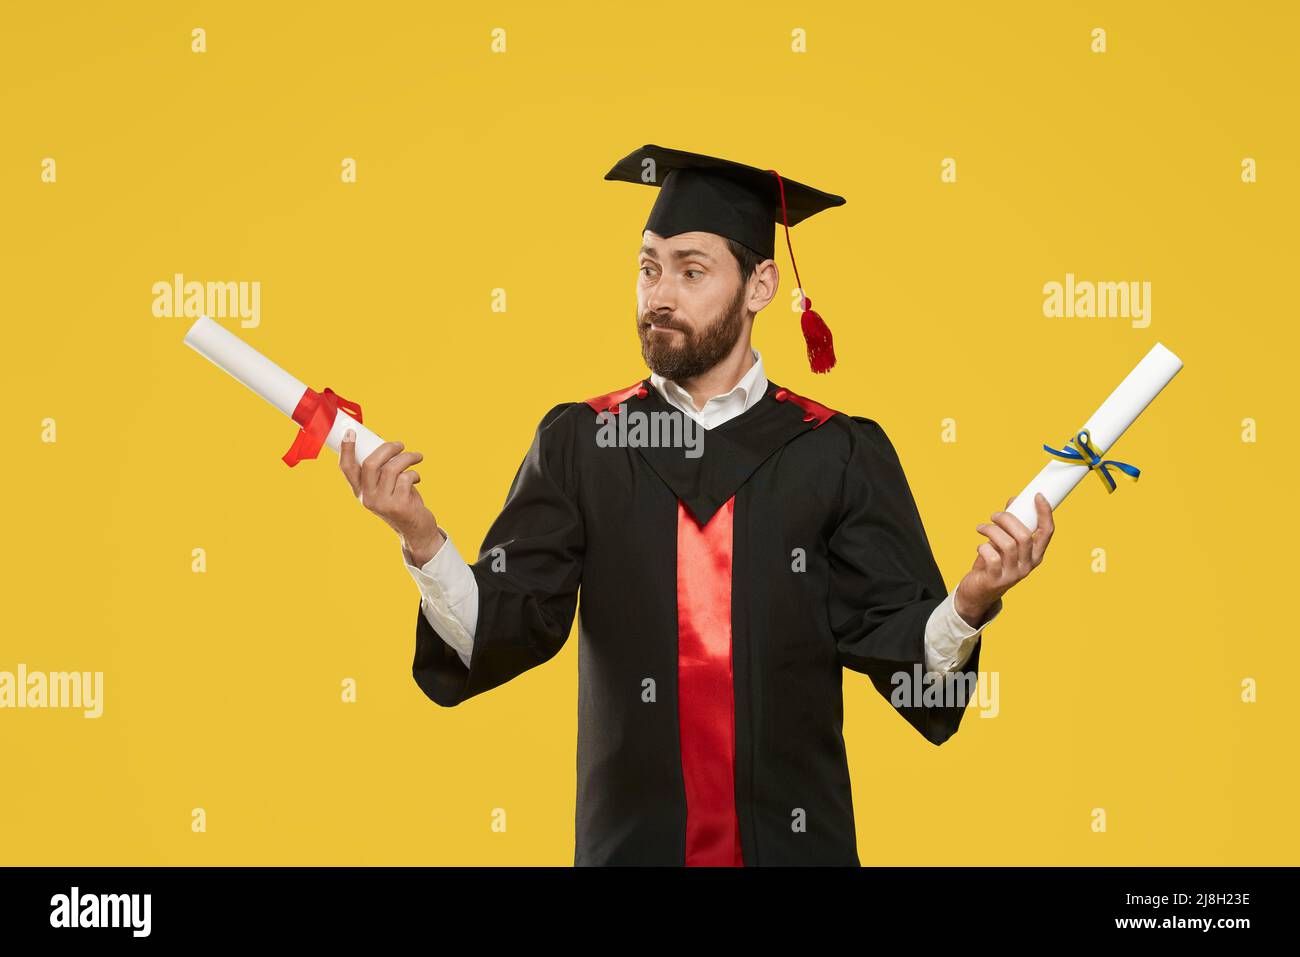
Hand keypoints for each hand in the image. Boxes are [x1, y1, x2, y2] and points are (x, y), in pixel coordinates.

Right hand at [339, 429, 443, 564]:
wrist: (415, 530)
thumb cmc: (400, 500)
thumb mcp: (385, 487)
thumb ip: (382, 469)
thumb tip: (383, 440)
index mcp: (360, 490)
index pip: (346, 468)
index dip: (346, 449)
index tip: (350, 432)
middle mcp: (367, 497)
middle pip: (370, 464)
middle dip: (387, 448)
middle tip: (400, 445)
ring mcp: (382, 503)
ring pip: (391, 469)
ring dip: (407, 458)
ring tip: (416, 457)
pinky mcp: (399, 506)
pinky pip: (406, 479)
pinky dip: (415, 473)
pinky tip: (417, 478)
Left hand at [955, 493, 1054, 623]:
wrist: (979, 592)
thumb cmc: (994, 563)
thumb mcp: (1004, 543)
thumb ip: (1010, 524)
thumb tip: (1014, 500)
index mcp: (1035, 554)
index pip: (1047, 532)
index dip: (1045, 513)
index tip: (1037, 496)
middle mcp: (1028, 565)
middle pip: (1024, 536)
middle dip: (1007, 519)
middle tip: (994, 515)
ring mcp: (1013, 574)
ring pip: (1007, 544)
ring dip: (992, 530)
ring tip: (982, 528)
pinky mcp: (996, 580)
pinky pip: (992, 557)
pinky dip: (983, 547)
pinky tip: (980, 547)